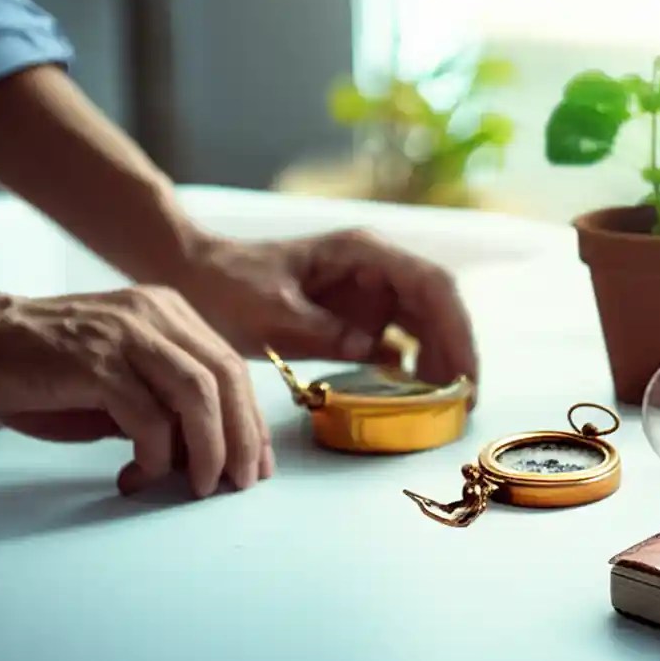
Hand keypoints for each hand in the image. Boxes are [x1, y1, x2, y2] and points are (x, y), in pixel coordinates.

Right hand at [0, 285, 272, 498]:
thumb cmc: (44, 367)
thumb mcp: (120, 380)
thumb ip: (163, 403)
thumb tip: (204, 452)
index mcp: (169, 313)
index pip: (230, 367)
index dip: (251, 420)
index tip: (257, 463)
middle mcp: (155, 315)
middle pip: (226, 377)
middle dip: (243, 437)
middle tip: (239, 483)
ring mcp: (126, 334)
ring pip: (198, 394)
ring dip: (209, 447)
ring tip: (202, 486)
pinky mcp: (95, 361)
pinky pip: (147, 414)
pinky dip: (155, 452)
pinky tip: (142, 473)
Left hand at [167, 229, 478, 402]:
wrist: (194, 279)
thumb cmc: (226, 284)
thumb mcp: (269, 310)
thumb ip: (321, 329)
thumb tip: (378, 352)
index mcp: (363, 252)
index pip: (432, 284)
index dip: (456, 329)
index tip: (465, 373)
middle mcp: (378, 268)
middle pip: (439, 307)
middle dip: (457, 353)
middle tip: (463, 404)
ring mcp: (372, 293)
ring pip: (428, 327)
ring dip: (441, 364)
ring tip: (445, 408)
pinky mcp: (361, 318)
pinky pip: (402, 343)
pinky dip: (415, 371)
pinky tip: (416, 400)